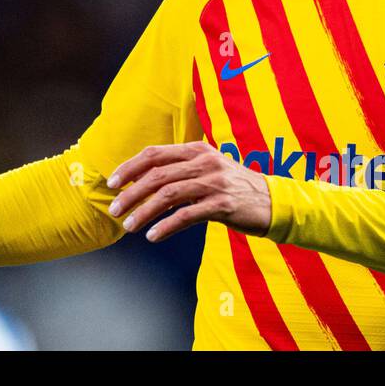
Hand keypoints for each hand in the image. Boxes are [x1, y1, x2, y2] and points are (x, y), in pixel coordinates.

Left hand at [105, 141, 271, 241]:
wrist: (273, 201)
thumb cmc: (233, 188)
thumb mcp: (206, 171)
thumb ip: (178, 172)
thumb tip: (141, 184)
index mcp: (196, 150)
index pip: (155, 154)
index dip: (129, 167)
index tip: (111, 183)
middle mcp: (204, 162)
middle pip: (158, 175)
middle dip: (131, 193)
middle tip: (114, 210)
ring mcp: (214, 182)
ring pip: (169, 194)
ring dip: (144, 211)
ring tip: (129, 226)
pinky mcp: (223, 204)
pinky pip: (188, 215)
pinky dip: (167, 226)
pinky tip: (153, 236)